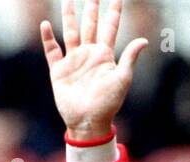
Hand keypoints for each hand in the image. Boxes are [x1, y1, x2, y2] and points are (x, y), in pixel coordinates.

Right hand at [41, 0, 147, 140]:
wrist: (88, 121)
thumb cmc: (108, 103)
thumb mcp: (122, 79)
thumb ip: (130, 58)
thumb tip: (144, 40)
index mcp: (104, 55)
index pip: (110, 28)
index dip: (113, 13)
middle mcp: (89, 54)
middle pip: (90, 25)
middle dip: (91, 9)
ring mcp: (73, 61)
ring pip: (70, 32)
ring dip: (68, 16)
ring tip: (68, 0)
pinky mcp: (59, 70)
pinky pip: (52, 50)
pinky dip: (48, 38)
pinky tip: (46, 25)